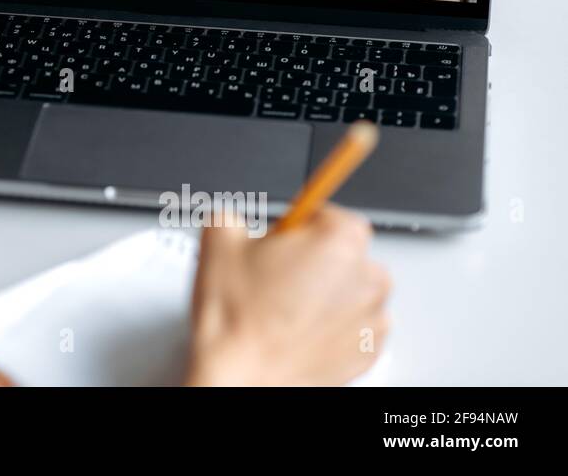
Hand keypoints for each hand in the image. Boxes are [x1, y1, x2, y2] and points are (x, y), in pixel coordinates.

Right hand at [185, 206, 390, 385]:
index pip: (328, 213)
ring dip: (324, 292)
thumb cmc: (238, 318)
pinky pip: (354, 325)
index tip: (281, 238)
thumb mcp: (217, 238)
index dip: (297, 224)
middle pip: (343, 251)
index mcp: (340, 240)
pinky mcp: (368, 351)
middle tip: (272, 275)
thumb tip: (235, 219)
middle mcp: (367, 277)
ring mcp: (372, 318)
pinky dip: (331, 325)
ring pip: (349, 289)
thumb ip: (235, 214)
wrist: (241, 377)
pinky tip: (296, 329)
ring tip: (281, 306)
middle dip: (312, 259)